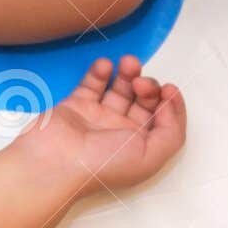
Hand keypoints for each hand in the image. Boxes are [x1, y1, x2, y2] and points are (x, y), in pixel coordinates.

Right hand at [12, 55, 185, 195]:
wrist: (56, 162)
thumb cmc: (104, 163)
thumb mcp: (151, 156)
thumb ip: (171, 132)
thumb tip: (169, 105)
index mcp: (142, 148)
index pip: (163, 119)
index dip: (170, 102)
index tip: (168, 88)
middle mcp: (122, 133)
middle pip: (144, 102)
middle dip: (148, 87)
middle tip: (142, 83)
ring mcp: (99, 118)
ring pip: (121, 89)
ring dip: (129, 74)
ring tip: (128, 64)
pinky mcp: (77, 105)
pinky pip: (93, 84)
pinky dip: (100, 72)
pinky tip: (105, 65)